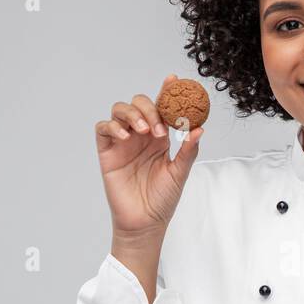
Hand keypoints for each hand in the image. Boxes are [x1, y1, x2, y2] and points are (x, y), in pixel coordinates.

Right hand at [95, 74, 204, 235]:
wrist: (145, 222)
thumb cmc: (162, 200)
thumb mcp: (180, 173)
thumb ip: (188, 150)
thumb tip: (199, 128)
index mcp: (160, 137)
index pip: (161, 108)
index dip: (166, 92)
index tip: (173, 80)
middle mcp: (140, 135)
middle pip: (139, 104)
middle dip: (149, 108)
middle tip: (160, 127)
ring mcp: (123, 142)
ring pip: (120, 110)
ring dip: (133, 114)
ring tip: (145, 131)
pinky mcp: (107, 151)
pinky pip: (103, 128)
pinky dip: (113, 125)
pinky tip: (126, 136)